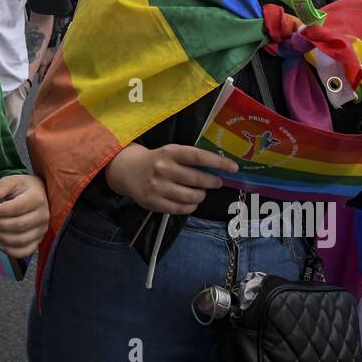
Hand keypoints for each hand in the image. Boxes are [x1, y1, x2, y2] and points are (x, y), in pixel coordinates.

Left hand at [0, 174, 47, 257]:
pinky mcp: (38, 241)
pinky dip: (11, 251)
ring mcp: (42, 230)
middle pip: (17, 225)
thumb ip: (2, 186)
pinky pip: (25, 251)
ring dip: (0, 237)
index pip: (17, 208)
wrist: (38, 196)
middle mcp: (43, 215)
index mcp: (37, 198)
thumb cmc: (22, 188)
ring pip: (20, 240)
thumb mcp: (12, 181)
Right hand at [105, 143, 237, 214]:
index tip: (234, 168)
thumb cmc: (157, 160)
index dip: (218, 162)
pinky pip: (181, 209)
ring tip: (201, 192)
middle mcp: (163, 169)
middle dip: (212, 182)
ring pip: (191, 196)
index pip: (198, 157)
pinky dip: (191, 206)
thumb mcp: (170, 152)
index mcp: (169, 152)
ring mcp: (158, 187)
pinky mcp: (154, 202)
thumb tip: (218, 169)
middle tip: (216, 182)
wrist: (127, 171)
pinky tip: (191, 201)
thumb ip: (190, 159)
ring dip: (201, 195)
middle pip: (197, 179)